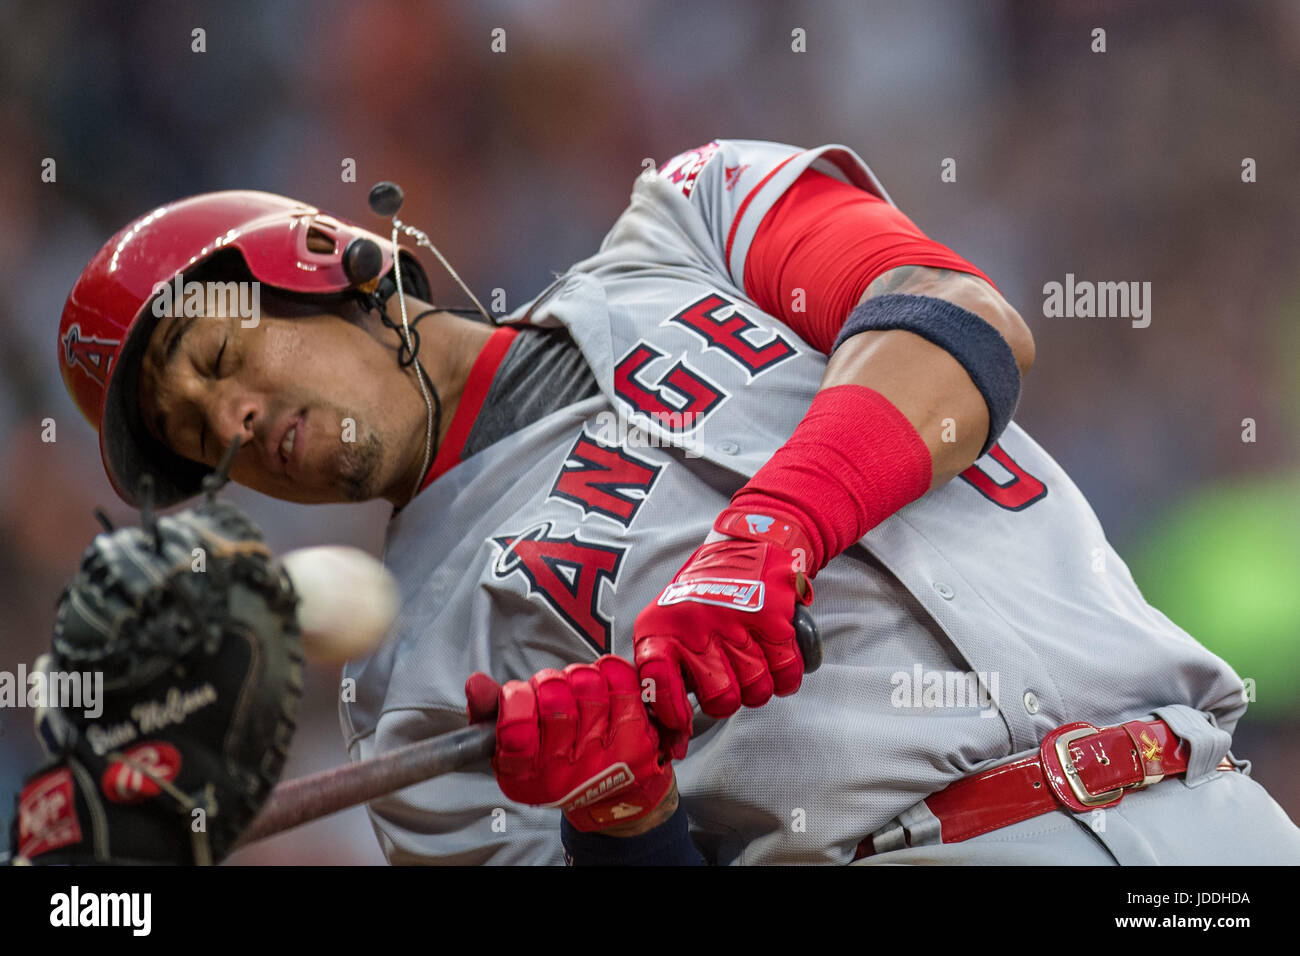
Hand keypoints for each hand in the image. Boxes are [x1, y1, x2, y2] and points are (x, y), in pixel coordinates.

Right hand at [465, 655, 674, 832]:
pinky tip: (605, 686)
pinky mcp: (637, 740)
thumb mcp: (514, 748)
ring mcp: (605, 758)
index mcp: (528, 778)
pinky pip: (619, 681)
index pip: (515, 727)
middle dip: (548, 683)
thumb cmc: (559, 762)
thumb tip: (475, 682)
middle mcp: (566, 774)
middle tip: (552, 692)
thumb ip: (489, 713)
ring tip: (578, 692)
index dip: (516, 699)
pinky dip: (609, 672)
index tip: (523, 696)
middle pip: (552, 695)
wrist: (618, 795)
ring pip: (585, 683)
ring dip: (578, 677)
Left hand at [633, 509, 812, 754]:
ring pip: (757, 689)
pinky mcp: (772, 617)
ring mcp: (735, 621)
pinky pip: (786, 672)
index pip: (659, 682)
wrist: (743, 546)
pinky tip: (777, 663)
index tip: (683, 725)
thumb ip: (666, 672)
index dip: (672, 712)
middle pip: (721, 698)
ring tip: (752, 665)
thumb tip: (673, 735)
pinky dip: (787, 676)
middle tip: (730, 681)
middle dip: (729, 699)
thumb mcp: (667, 625)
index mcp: (662, 629)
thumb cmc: (702, 599)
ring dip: (759, 686)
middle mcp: (695, 625)